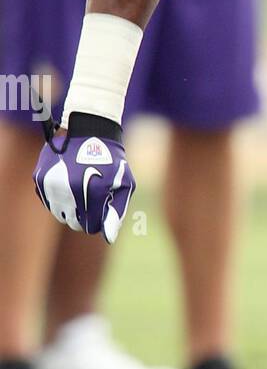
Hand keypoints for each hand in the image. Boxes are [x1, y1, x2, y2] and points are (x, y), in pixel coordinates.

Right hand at [33, 118, 134, 243]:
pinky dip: (57, 197)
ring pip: (58, 214)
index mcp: (93, 193)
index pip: (91, 227)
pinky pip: (48, 201)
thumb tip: (108, 238)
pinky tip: (68, 184)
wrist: (90, 131)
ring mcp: (52, 184)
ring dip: (69, 208)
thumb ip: (116, 212)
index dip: (98, 222)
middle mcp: (70, 190)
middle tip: (91, 199)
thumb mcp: (124, 185)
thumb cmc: (112, 160)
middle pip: (73, 223)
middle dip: (84, 216)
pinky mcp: (40, 178)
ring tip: (80, 191)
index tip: (102, 208)